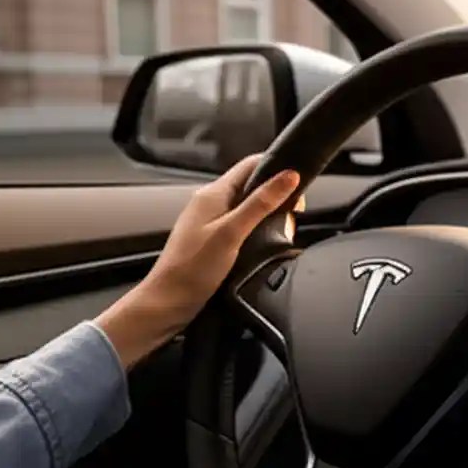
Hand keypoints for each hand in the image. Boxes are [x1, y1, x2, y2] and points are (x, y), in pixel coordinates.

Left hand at [96, 155, 300, 367]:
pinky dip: (258, 232)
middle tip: (290, 217)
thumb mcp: (232, 232)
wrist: (169, 303)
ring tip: (279, 235)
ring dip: (269, 217)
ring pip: (250, 208)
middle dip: (277, 198)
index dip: (277, 168)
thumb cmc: (192, 269)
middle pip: (253, 186)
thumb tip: (289, 175)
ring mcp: (213, 222)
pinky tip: (263, 247)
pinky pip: (244, 226)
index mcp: (213, 193)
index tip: (298, 184)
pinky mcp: (216, 240)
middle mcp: (212, 203)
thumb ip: (261, 203)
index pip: (251, 164)